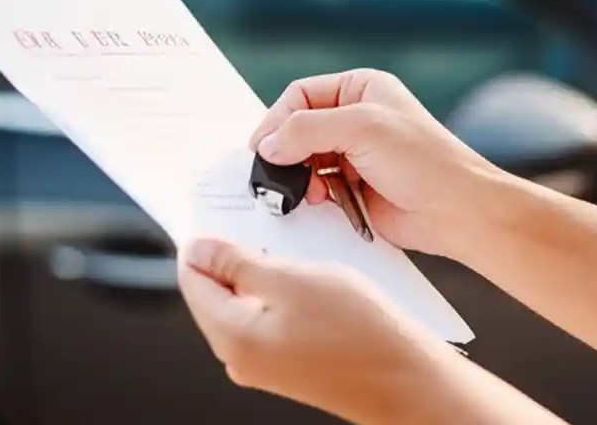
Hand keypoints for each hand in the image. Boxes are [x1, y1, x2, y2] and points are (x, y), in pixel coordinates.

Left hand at [178, 238, 448, 418]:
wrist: (406, 380)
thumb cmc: (360, 335)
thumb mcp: (293, 279)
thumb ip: (238, 263)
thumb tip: (199, 249)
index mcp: (231, 335)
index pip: (191, 278)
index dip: (205, 241)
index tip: (226, 216)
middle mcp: (240, 357)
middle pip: (216, 293)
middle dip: (237, 258)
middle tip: (272, 233)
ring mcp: (265, 365)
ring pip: (247, 304)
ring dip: (266, 275)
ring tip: (301, 257)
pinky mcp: (290, 366)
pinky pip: (272, 320)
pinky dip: (286, 296)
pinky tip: (314, 283)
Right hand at [249, 69, 518, 258]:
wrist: (456, 211)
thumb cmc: (425, 161)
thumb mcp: (362, 128)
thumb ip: (307, 130)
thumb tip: (268, 145)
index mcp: (362, 88)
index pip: (301, 95)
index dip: (278, 119)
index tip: (263, 147)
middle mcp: (357, 118)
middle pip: (298, 129)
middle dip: (285, 151)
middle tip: (272, 173)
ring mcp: (356, 154)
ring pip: (304, 161)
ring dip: (297, 176)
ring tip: (301, 190)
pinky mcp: (355, 187)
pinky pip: (317, 188)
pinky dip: (310, 195)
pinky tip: (318, 201)